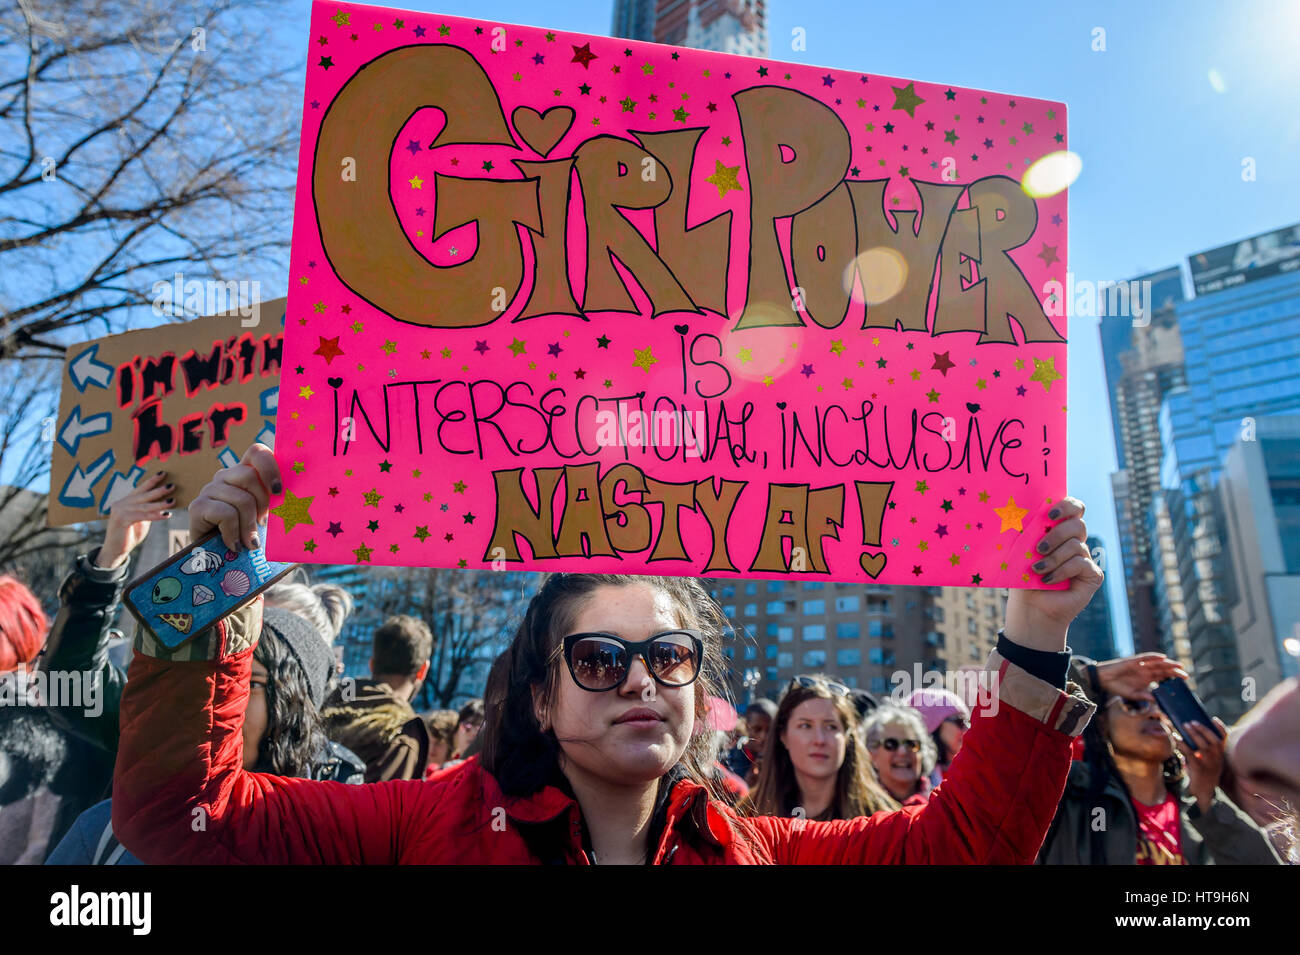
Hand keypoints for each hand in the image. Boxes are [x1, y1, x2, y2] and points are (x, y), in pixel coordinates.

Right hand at [96, 471, 174, 568]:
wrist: (116, 550)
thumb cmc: (130, 534)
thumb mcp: (141, 519)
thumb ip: (148, 510)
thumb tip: (164, 502)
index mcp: (125, 501)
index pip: (140, 489)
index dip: (151, 481)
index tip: (163, 473)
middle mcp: (120, 504)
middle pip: (143, 495)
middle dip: (158, 490)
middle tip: (172, 485)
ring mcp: (119, 511)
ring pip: (144, 506)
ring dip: (160, 504)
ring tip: (172, 501)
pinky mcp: (121, 520)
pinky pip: (142, 516)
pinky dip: (155, 516)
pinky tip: (166, 515)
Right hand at [189, 443, 280, 550]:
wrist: (216, 557)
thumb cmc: (248, 535)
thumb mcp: (267, 518)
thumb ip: (279, 505)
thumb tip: (303, 505)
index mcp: (244, 473)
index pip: (256, 452)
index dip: (270, 466)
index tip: (279, 491)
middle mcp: (225, 476)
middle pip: (250, 476)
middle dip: (263, 504)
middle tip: (263, 524)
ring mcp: (209, 489)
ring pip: (241, 499)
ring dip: (250, 525)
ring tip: (250, 542)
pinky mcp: (197, 506)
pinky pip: (226, 514)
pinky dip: (234, 534)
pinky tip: (235, 545)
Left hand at [1003, 496, 1103, 651]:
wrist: (1031, 608)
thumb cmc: (1024, 578)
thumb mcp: (1022, 555)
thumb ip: (1028, 536)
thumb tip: (1020, 517)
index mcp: (1060, 531)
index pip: (1074, 508)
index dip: (1067, 506)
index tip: (1049, 513)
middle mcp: (1076, 542)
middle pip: (1078, 524)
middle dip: (1057, 534)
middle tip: (1039, 547)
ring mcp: (1086, 558)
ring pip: (1076, 545)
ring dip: (1053, 558)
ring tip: (1037, 569)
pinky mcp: (1093, 574)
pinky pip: (1081, 564)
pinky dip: (1061, 571)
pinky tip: (1047, 580)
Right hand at [1094, 653, 1188, 701]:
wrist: (1103, 679)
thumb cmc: (1117, 687)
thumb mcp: (1133, 694)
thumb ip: (1145, 696)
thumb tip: (1157, 700)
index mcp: (1146, 678)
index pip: (1163, 677)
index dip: (1173, 678)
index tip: (1184, 681)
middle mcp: (1145, 671)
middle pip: (1163, 669)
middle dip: (1174, 671)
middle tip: (1185, 675)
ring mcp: (1140, 665)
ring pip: (1157, 663)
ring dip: (1168, 664)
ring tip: (1179, 665)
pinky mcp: (1133, 661)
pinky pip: (1145, 657)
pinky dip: (1153, 656)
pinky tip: (1162, 657)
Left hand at [1177, 718, 1227, 812]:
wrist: (1202, 792)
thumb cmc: (1203, 772)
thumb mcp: (1208, 761)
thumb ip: (1204, 749)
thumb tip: (1191, 732)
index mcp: (1221, 755)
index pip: (1224, 740)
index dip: (1220, 729)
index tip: (1214, 719)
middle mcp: (1217, 759)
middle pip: (1213, 740)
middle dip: (1202, 729)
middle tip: (1192, 722)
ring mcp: (1209, 764)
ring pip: (1203, 745)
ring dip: (1193, 734)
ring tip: (1185, 725)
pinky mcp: (1198, 768)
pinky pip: (1190, 753)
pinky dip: (1183, 744)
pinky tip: (1177, 738)